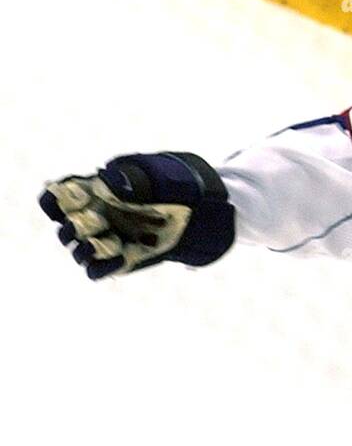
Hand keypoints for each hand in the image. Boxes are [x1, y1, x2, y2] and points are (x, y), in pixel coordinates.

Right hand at [40, 152, 234, 278]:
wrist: (204, 208)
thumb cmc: (176, 184)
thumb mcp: (158, 174)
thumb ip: (131, 177)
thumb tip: (110, 184)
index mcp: (94, 192)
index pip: (58, 196)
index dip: (54, 200)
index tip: (66, 201)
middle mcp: (96, 217)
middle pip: (66, 228)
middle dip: (74, 228)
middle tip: (94, 223)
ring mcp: (108, 239)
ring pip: (80, 251)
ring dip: (85, 250)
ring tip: (105, 243)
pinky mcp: (122, 258)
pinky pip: (99, 270)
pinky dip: (102, 267)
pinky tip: (119, 257)